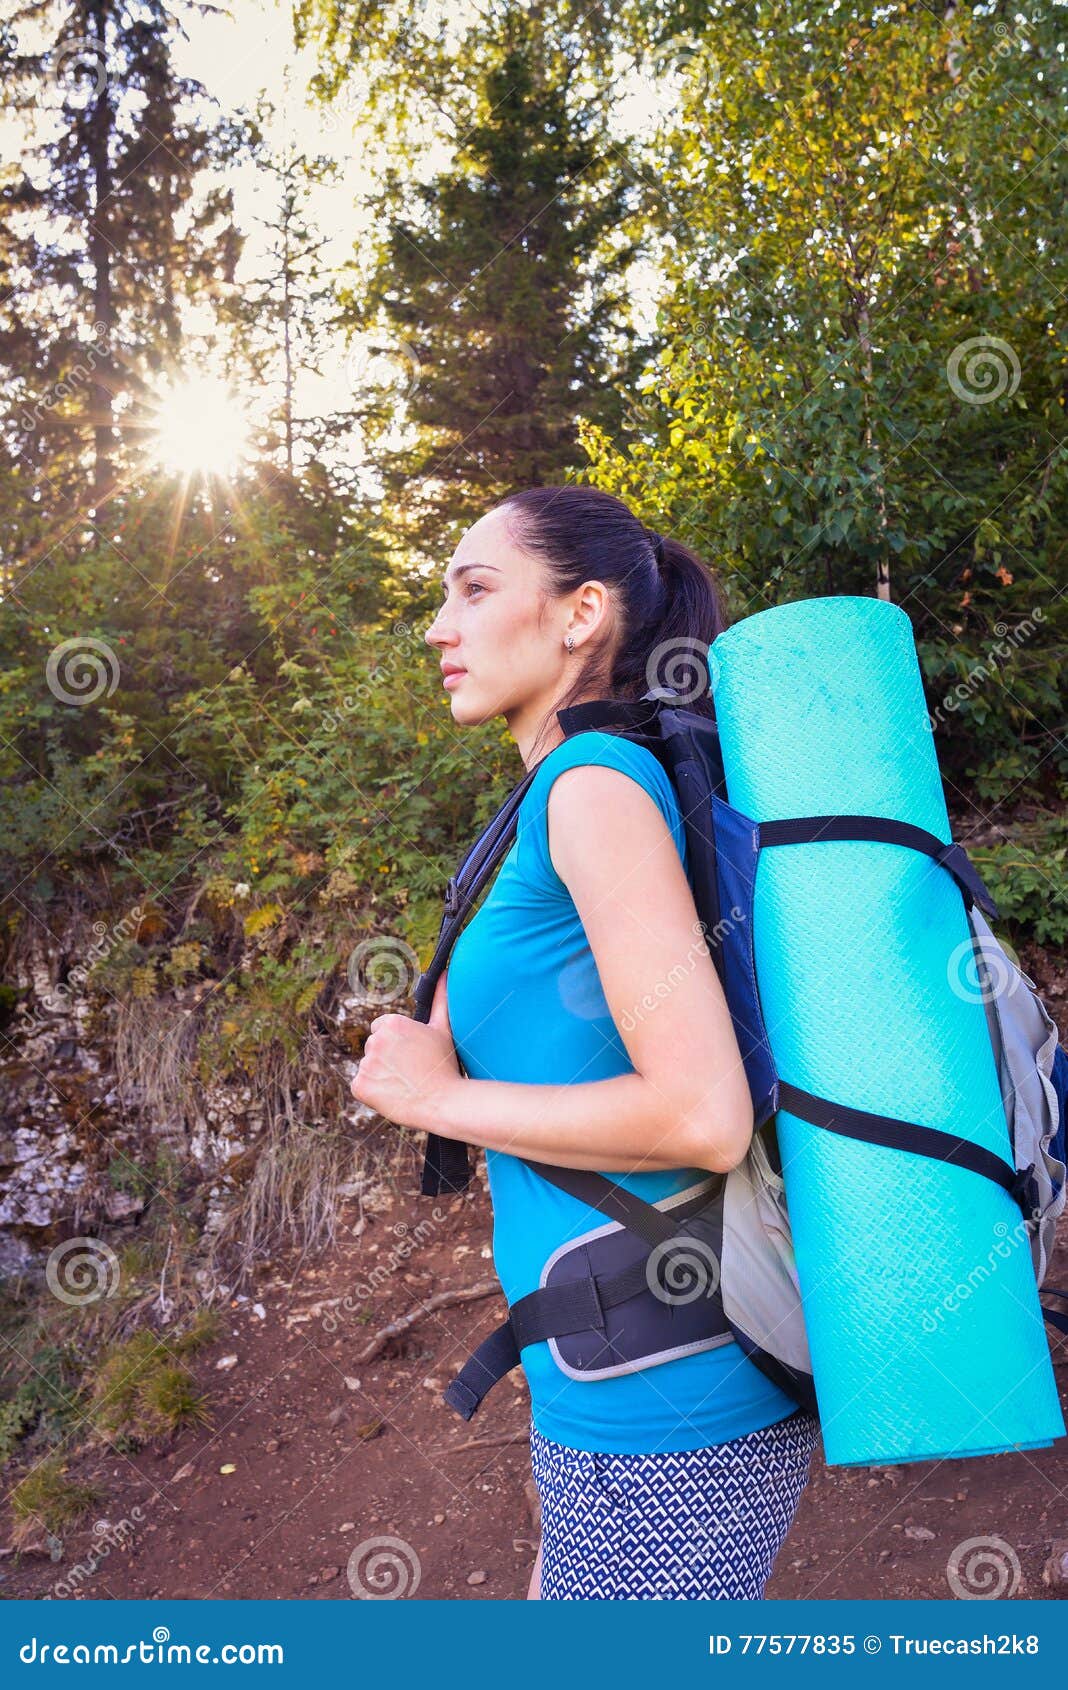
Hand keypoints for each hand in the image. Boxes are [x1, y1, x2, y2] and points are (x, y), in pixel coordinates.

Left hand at [349, 971, 460, 1131]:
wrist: (444, 1102)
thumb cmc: (445, 1065)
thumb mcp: (443, 1029)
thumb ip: (440, 999)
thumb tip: (444, 973)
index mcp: (392, 1023)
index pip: (382, 1029)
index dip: (397, 1044)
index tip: (411, 1056)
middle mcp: (375, 1040)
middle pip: (374, 1047)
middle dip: (387, 1058)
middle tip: (410, 1071)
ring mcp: (365, 1064)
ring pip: (368, 1067)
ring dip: (380, 1075)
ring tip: (404, 1084)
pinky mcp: (359, 1086)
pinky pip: (361, 1087)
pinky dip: (372, 1093)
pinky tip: (393, 1094)